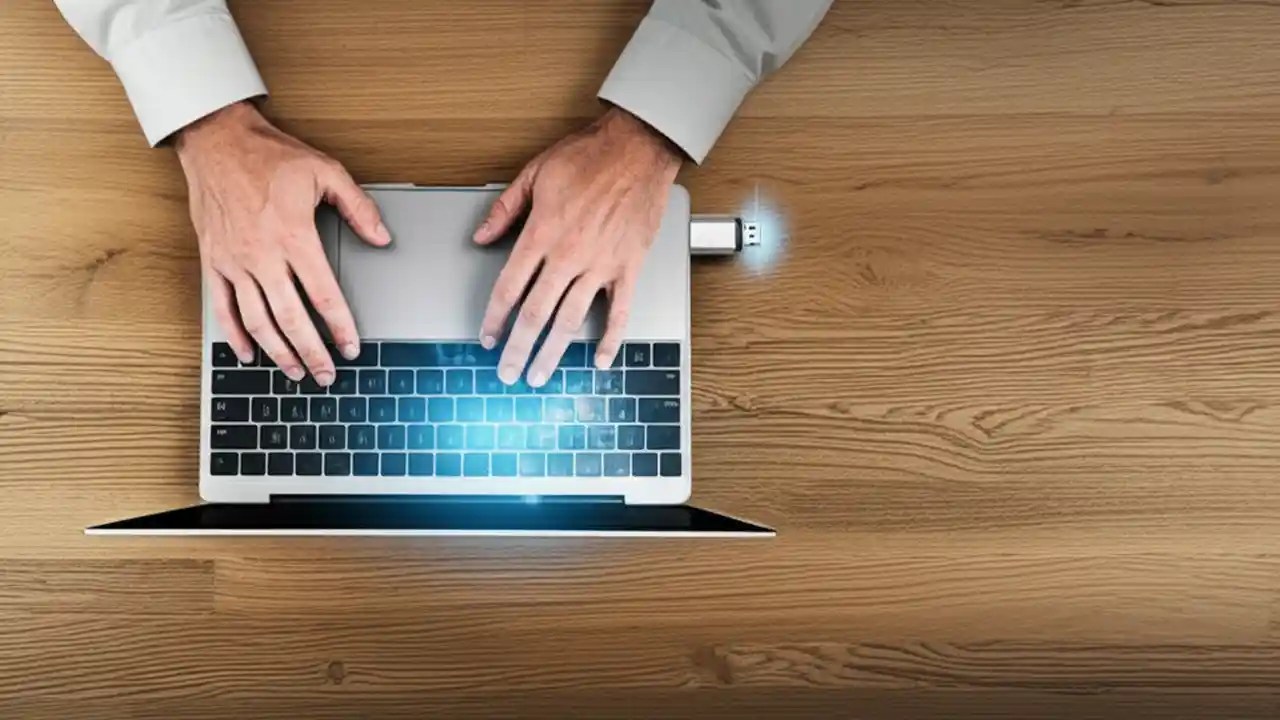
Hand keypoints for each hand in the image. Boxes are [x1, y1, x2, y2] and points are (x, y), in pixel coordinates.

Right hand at [175, 101, 389, 384]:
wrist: (216, 139)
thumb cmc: (269, 155)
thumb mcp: (325, 171)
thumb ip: (358, 207)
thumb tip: (383, 237)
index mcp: (293, 236)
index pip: (323, 295)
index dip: (340, 327)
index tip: (351, 347)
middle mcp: (261, 255)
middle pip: (291, 319)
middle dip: (312, 353)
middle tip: (327, 375)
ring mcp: (233, 261)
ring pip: (257, 321)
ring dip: (277, 352)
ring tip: (295, 372)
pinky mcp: (212, 260)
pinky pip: (221, 307)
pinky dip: (234, 335)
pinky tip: (248, 353)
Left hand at [473, 107, 682, 385]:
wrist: (640, 147)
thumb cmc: (590, 155)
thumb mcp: (535, 173)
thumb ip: (505, 209)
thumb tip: (480, 235)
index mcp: (542, 233)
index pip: (509, 288)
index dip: (494, 318)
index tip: (487, 337)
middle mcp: (569, 255)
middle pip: (536, 314)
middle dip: (518, 349)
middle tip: (508, 373)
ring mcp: (601, 265)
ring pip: (570, 320)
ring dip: (553, 353)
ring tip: (540, 375)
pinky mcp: (629, 267)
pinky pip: (619, 312)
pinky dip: (610, 340)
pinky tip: (598, 360)